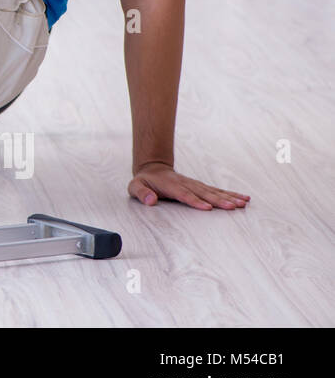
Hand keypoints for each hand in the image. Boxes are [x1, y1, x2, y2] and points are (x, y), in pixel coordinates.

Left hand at [128, 163, 249, 210]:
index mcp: (171, 186)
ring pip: (214, 191)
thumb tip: (150, 201)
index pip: (184, 194)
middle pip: (204, 193)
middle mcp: (186, 184)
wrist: (153, 169)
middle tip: (233, 207)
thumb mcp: (135, 187)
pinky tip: (243, 198)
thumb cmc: (144, 181)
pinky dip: (230, 194)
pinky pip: (217, 190)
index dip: (195, 201)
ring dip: (229, 197)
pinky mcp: (200, 187)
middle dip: (219, 200)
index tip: (207, 208)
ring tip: (243, 203)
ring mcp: (195, 185)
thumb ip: (141, 193)